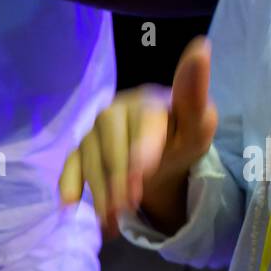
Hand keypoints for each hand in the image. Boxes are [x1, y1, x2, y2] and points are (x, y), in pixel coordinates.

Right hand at [59, 37, 216, 237]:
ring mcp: (93, 131)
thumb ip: (195, 94)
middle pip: (111, 147)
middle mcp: (115, 110)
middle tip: (130, 208)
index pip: (142, 122)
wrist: (161, 155)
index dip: (142, 148)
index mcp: (146, 100)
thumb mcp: (198, 125)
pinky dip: (69, 184)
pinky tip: (70, 205)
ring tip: (111, 223)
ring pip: (91, 161)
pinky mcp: (80, 150)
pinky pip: (70, 165)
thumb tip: (200, 47)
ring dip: (99, 193)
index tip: (142, 175)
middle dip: (119, 180)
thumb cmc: (180, 139)